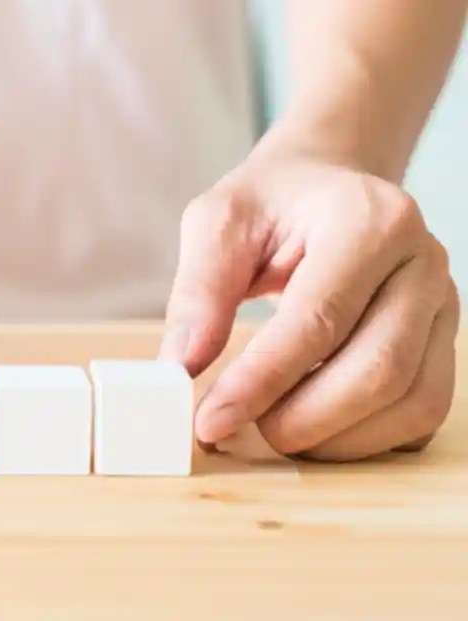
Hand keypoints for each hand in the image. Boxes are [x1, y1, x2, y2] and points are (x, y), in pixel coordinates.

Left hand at [161, 127, 457, 460]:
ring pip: (411, 402)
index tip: (210, 421)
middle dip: (301, 419)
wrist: (327, 182)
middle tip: (236, 431)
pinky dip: (366, 437)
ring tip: (270, 429)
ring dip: (335, 439)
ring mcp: (444, 303)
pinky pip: (423, 412)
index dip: (262, 381)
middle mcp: (422, 262)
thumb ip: (198, 292)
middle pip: (378, 370)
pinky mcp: (445, 340)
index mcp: (368, 221)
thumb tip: (179, 366)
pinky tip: (313, 426)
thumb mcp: (217, 223)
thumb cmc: (271, 202)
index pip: (318, 319)